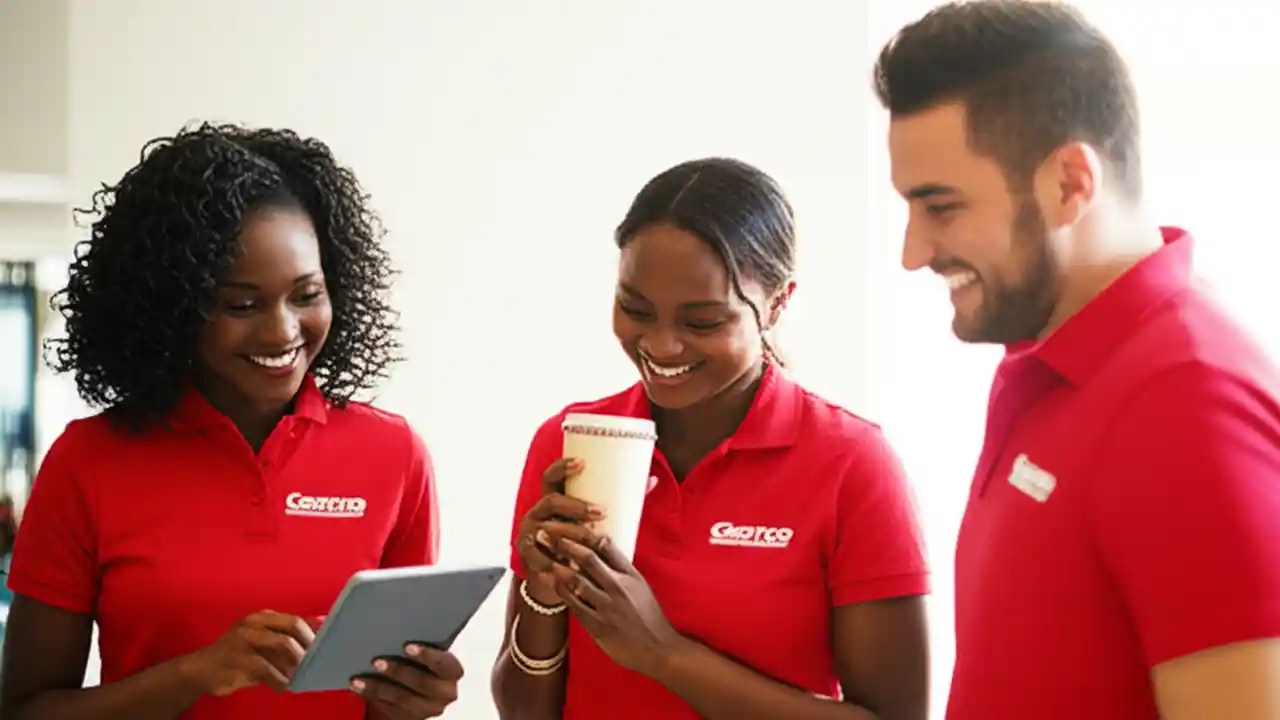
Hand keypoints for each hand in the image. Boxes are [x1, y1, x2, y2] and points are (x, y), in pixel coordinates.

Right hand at [181, 610, 314, 695]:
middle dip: (309, 645)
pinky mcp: (236, 657)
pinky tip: (283, 686)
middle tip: (316, 662)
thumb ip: (286, 640)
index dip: (316, 632)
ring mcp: (244, 638)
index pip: (297, 619)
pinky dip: (279, 679)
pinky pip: (266, 667)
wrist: (200, 670)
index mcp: (263, 617)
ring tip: (299, 676)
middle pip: (293, 626)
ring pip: (282, 643)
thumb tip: (319, 633)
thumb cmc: (238, 657)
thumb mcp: (262, 645)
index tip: (331, 644)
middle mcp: (254, 623)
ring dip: (296, 663)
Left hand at [351, 644, 463, 718]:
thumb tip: (398, 616)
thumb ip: (421, 640)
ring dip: (379, 687)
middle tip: (377, 661)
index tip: (406, 646)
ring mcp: (426, 709)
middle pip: (423, 683)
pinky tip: (358, 686)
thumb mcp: (424, 651)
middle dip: (399, 672)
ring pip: (402, 699)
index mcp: (452, 672)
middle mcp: (444, 693)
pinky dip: (371, 696)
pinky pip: (389, 709)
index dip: (427, 656)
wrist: (413, 686)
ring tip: (360, 677)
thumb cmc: (418, 661)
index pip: (444, 664)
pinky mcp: (408, 718)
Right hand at [514, 457, 604, 606]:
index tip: (583, 462)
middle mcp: (537, 513)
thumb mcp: (589, 520)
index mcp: (551, 499)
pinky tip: (566, 562)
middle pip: (551, 501)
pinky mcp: (527, 557)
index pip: (551, 476)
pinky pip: (539, 556)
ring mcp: (530, 534)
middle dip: (576, 505)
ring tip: (592, 536)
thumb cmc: (577, 540)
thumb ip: (616, 501)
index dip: (563, 467)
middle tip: (601, 511)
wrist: (553, 573)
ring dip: (569, 531)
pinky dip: (552, 559)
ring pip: (547, 529)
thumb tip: (652, 480)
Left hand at [551, 535, 682, 676]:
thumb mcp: (640, 586)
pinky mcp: (597, 625)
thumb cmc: (648, 616)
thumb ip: (622, 569)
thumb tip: (602, 550)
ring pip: (577, 580)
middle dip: (565, 543)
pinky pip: (574, 604)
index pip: (607, 546)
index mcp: (630, 575)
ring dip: (558, 565)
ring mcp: (607, 606)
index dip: (586, 533)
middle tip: (547, 532)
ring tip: (543, 554)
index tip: (570, 523)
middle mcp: (618, 587)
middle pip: (588, 558)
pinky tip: (551, 582)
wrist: (657, 647)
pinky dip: (561, 591)